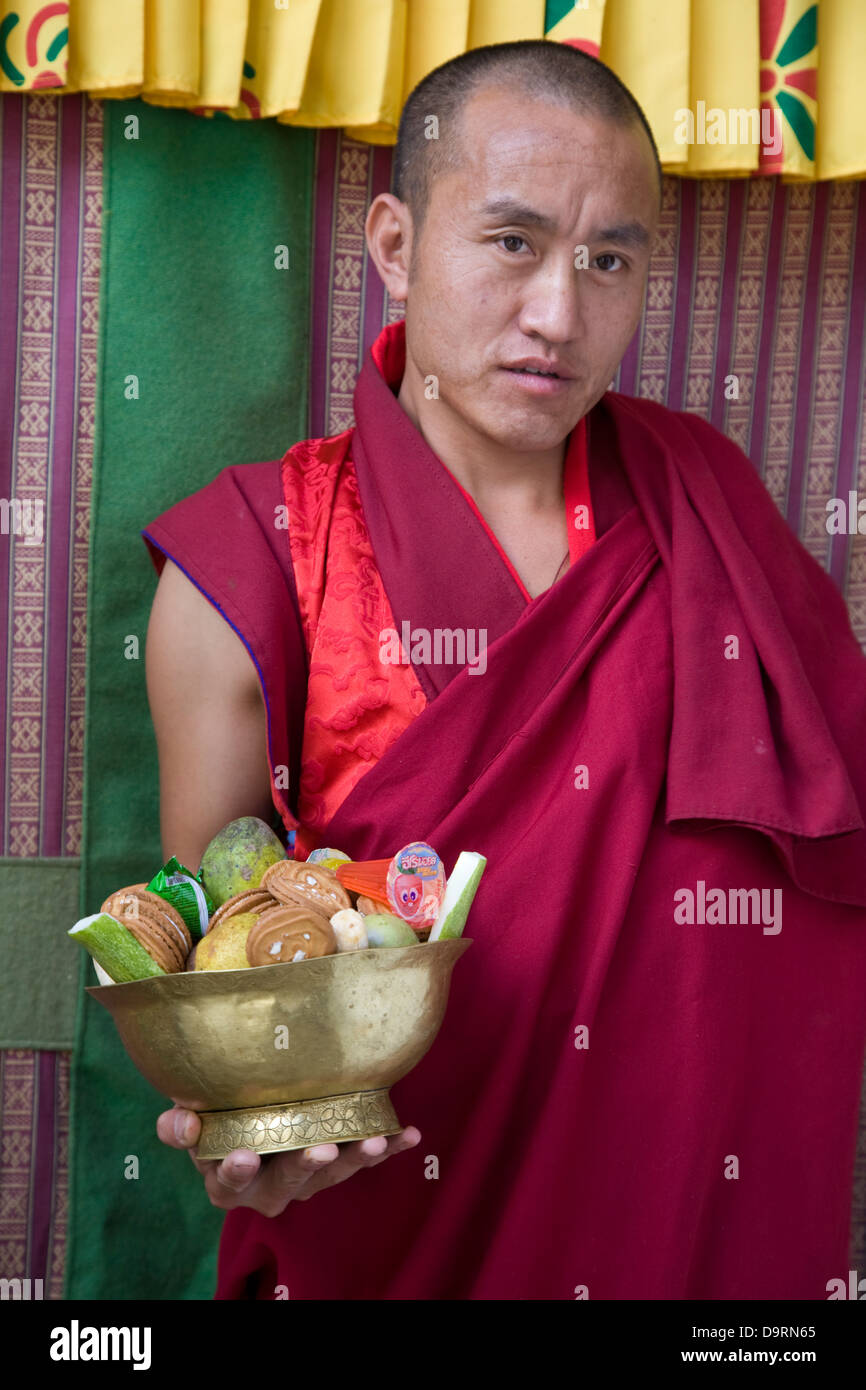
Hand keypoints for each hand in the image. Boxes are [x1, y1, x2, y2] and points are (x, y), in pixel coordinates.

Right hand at [156, 1104, 420, 1216]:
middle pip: (287, 1182)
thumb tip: (184, 1120)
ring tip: (373, 1141)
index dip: (235, 1169)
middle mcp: (268, 1187)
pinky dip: (387, 1148)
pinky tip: (410, 1135)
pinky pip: (363, 1159)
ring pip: (331, 1175)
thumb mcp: (190, 1118)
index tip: (244, 1154)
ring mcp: (306, 1179)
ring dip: (354, 1158)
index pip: (228, 1180)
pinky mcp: (336, 1164)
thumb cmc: (215, 1116)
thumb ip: (179, 1124)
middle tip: (320, 1149)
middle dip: (304, 1166)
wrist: (247, 1118)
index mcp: (228, 1179)